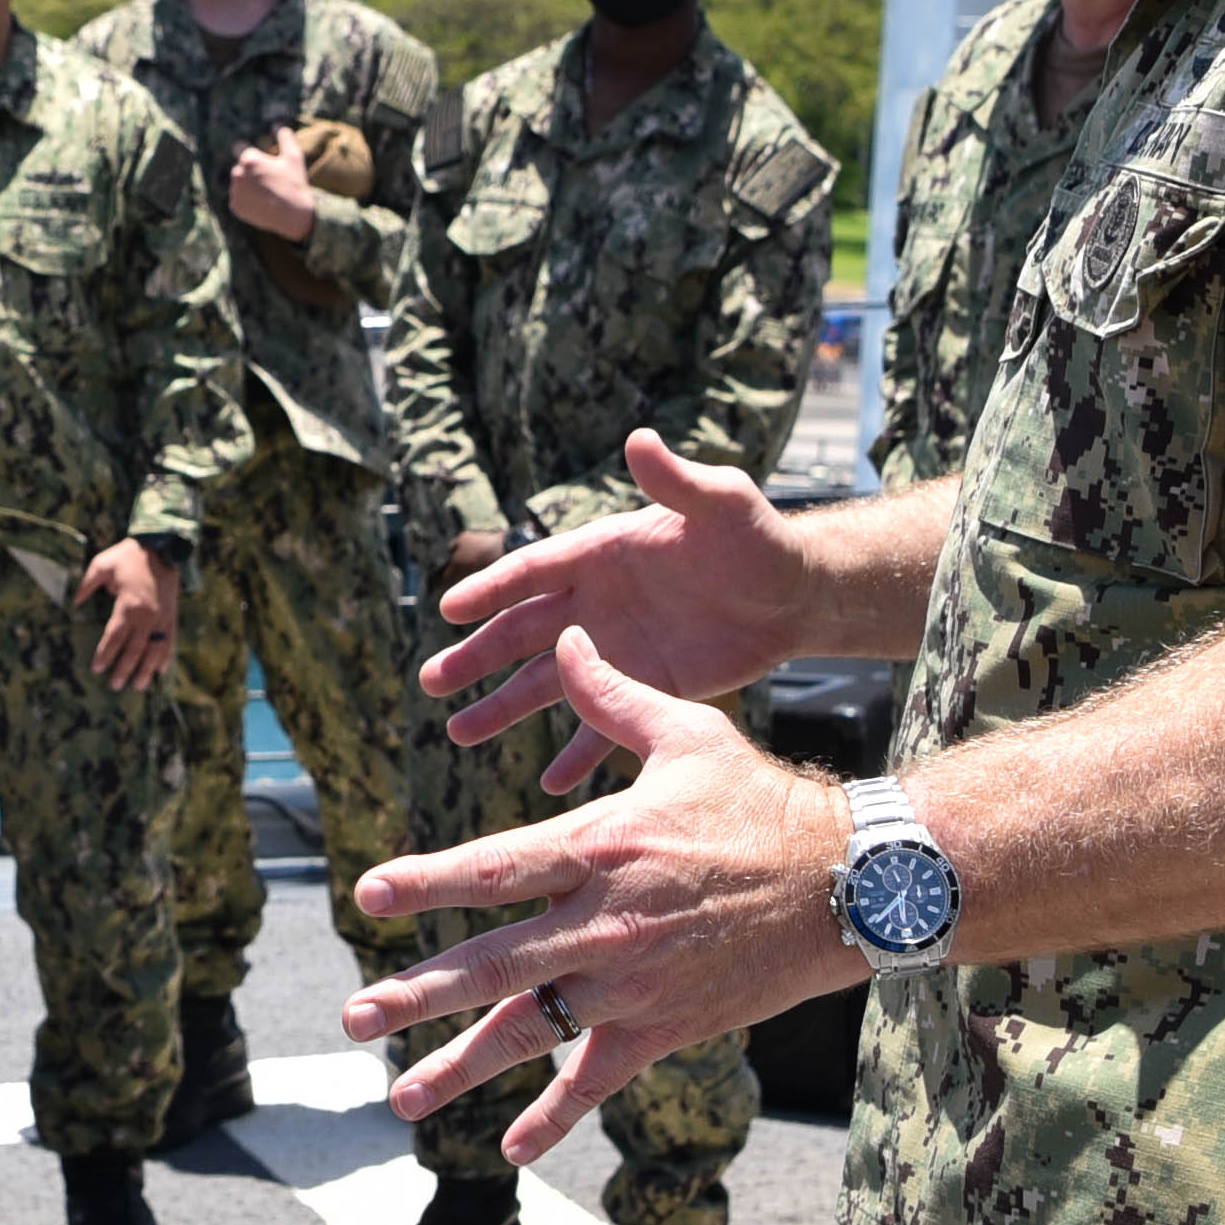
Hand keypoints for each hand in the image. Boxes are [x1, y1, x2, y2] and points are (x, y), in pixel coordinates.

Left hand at [78, 540, 181, 691]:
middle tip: (114, 685)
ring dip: (146, 670)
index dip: (106, 655)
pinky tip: (160, 671)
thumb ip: (86, 586)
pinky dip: (165, 657)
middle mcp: (147, 616)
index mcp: (128, 605)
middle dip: (124, 669)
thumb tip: (73, 604)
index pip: (115, 637)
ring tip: (138, 686)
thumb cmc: (128, 557)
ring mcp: (162, 618)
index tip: (97, 669)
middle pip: (134, 650)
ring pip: (154, 651)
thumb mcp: (101, 565)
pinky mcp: (172, 616)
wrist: (162, 548)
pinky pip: (170, 641)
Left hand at [224, 129, 322, 239]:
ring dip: (248, 185)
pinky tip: (262, 202)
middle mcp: (237, 174)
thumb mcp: (294, 157)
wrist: (293, 215)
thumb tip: (278, 124)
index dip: (250, 152)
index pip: (239, 148)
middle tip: (269, 180)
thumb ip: (285, 137)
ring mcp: (235, 191)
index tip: (258, 159)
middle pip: (241, 168)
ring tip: (266, 192)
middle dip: (251, 171)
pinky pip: (238, 198)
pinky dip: (247, 200)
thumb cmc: (294, 183)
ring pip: (239, 183)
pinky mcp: (234, 206)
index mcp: (249, 159)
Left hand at [345, 629, 851, 1166]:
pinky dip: (554, 1117)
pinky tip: (509, 1149)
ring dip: (459, 1066)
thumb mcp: (688, 734)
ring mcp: (633, 984)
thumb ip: (612, 698)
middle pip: (493, 963)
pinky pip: (598, 1079)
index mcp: (600, 848)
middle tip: (355, 1014)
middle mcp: (606, 923)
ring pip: (532, 1031)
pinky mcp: (664, 1026)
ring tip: (400, 1095)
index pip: (494, 869)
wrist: (849, 884)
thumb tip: (567, 639)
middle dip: (415, 994)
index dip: (427, 883)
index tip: (368, 896)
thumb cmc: (762, 804)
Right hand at [427, 434, 812, 779]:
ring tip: (458, 733)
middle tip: (431, 682)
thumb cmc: (756, 537)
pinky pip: (602, 726)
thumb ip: (677, 480)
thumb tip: (639, 439)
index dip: (492, 589)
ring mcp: (613, 650)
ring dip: (502, 709)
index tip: (450, 609)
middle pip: (520, 633)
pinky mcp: (644, 688)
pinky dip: (577, 755)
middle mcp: (593, 604)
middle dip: (475, 658)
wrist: (792, 592)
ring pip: (545, 684)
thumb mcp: (722, 502)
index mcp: (600, 554)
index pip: (533, 571)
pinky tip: (550, 785)